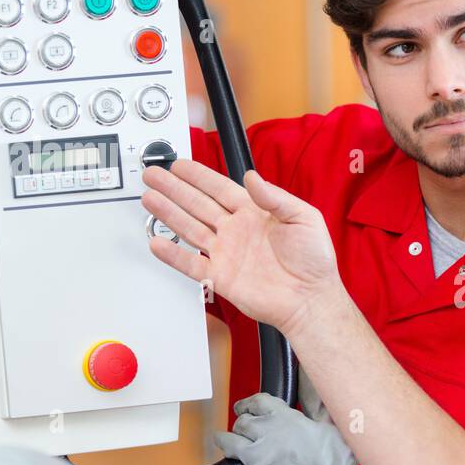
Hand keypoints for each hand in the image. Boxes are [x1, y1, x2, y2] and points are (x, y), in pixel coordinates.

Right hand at [142, 159, 344, 338]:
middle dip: (174, 188)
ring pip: (190, 229)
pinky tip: (158, 242)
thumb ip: (275, 197)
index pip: (219, 188)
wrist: (310, 300)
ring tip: (150, 198)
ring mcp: (227, 254)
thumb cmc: (314, 262)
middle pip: (198, 204)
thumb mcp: (304, 218)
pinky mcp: (221, 277)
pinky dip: (174, 254)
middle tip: (154, 175)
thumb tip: (253, 177)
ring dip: (169, 214)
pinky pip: (191, 264)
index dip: (198, 176)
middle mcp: (237, 231)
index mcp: (255, 213)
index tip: (180, 164)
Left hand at [193, 393, 358, 464]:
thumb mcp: (333, 425)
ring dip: (225, 444)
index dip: (248, 406)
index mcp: (288, 418)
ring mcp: (262, 459)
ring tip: (223, 445)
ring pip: (230, 444)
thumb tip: (316, 389)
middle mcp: (270, 435)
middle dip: (239, 428)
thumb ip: (318, 409)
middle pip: (242, 425)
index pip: (258, 403)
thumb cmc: (345, 461)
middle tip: (240, 434)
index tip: (246, 408)